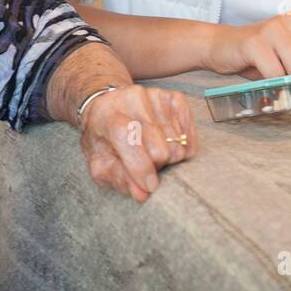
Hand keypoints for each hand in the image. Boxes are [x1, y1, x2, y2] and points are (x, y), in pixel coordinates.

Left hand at [79, 85, 197, 202]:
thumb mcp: (100, 162)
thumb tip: (142, 194)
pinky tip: (168, 143)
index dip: (140, 166)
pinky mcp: (175, 97)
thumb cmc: (104, 138)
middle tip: (146, 163)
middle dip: (156, 164)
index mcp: (108, 116)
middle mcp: (132, 100)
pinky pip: (189, 132)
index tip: (150, 186)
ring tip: (153, 150)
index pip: (129, 138)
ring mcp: (156, 96)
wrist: (109, 105)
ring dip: (169, 155)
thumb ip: (119, 179)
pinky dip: (182, 145)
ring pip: (177, 142)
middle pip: (159, 146)